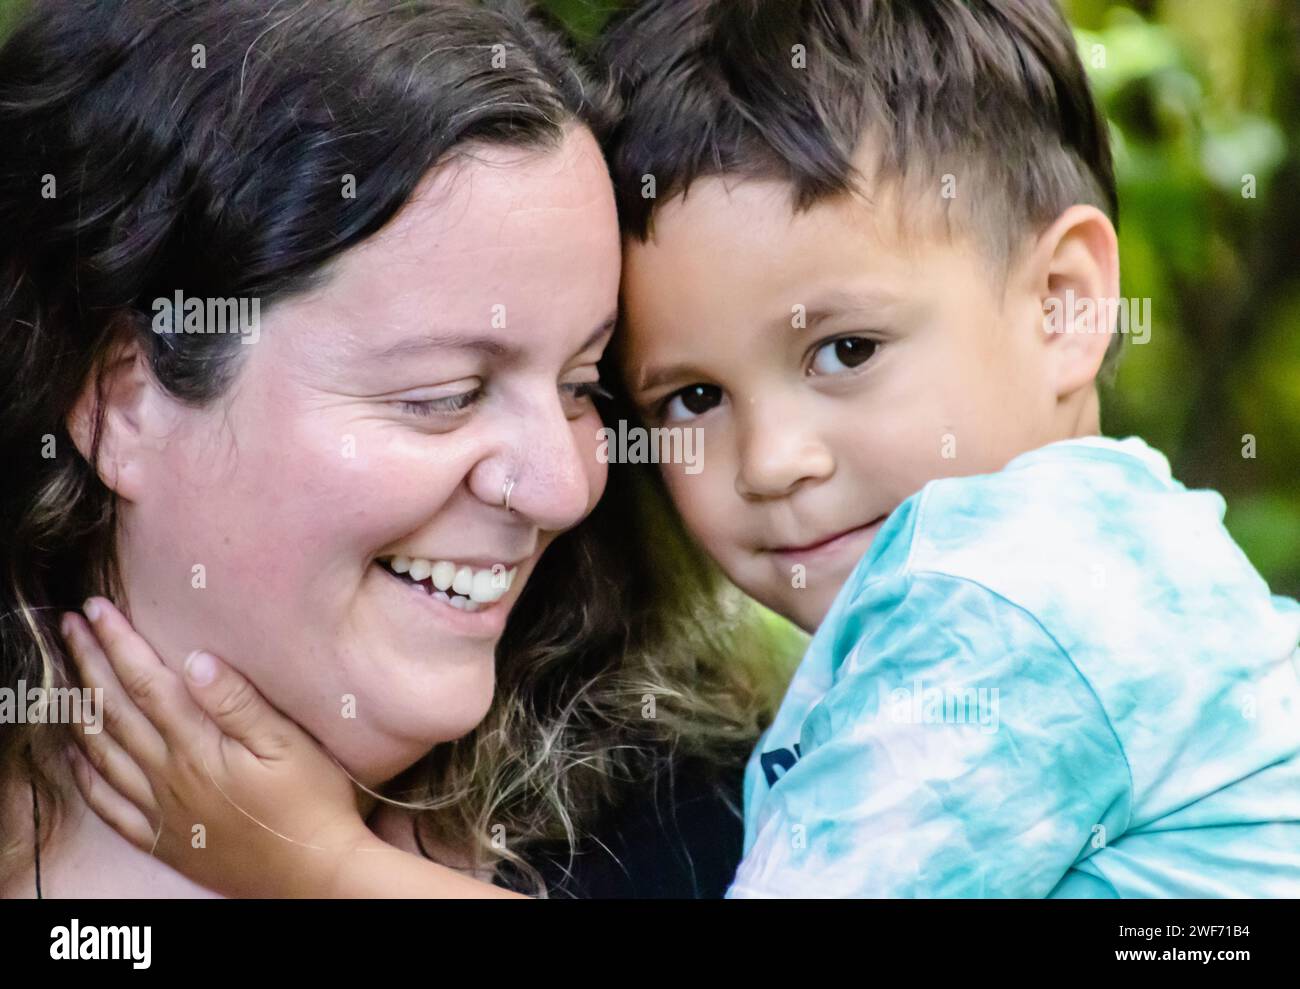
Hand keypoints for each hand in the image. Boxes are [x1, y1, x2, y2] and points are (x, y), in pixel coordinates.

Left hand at [61, 598, 375, 897]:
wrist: (314, 875)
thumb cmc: (311, 805)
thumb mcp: (289, 745)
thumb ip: (239, 703)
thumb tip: (198, 659)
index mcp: (198, 749)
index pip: (148, 684)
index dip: (119, 644)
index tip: (96, 609)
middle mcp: (169, 777)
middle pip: (115, 712)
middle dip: (89, 664)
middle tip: (71, 627)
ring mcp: (162, 810)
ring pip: (103, 754)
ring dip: (80, 709)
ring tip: (65, 676)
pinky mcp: (164, 839)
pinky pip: (108, 806)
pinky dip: (84, 778)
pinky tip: (76, 757)